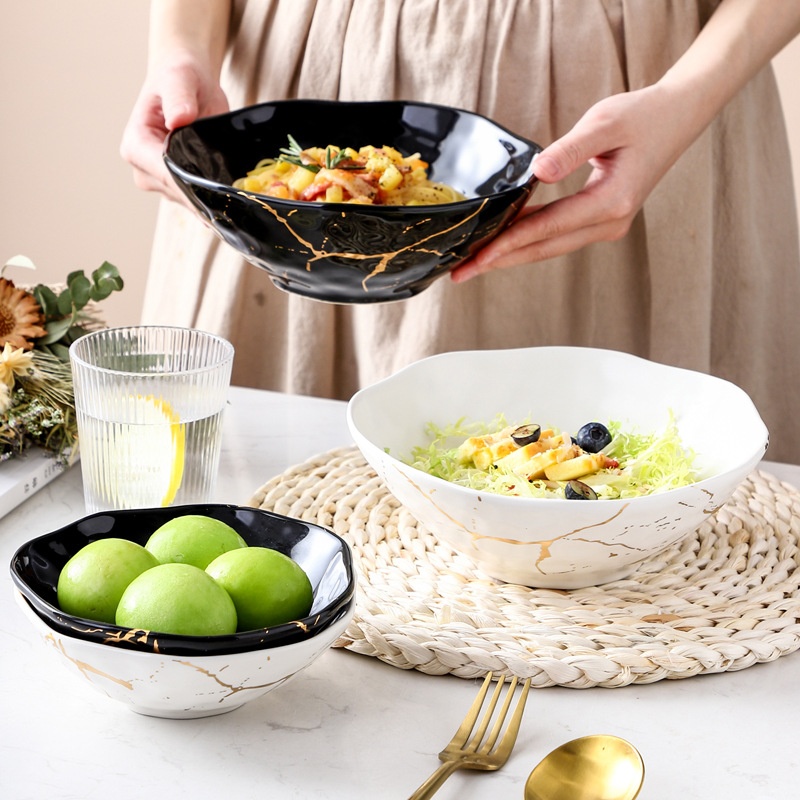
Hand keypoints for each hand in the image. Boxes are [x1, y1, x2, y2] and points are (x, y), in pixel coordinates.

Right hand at [120, 56, 228, 204]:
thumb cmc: (179, 77)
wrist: (185, 83)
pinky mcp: (179, 187)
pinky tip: (234, 195)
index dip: (194, 183)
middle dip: (208, 194)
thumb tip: (180, 117)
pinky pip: (199, 198)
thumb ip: (179, 97)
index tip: (222, 190)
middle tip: (240, 195)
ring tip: (239, 193)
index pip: (166, 174)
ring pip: (191, 200)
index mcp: (135, 146)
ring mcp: (161, 183)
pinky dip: (216, 196)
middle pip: (180, 193)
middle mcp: (144, 170)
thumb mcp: (180, 78)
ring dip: (214, 197)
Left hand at [450, 85, 691, 282]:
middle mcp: (609, 223)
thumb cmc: (642, 116)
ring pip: (548, 248)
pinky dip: (528, 241)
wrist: (676, 119)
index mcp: (610, 202)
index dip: (508, 244)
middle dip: (498, 262)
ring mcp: (607, 226)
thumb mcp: (604, 122)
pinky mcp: (601, 221)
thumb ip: (569, 149)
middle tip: (459, 273)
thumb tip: (537, 174)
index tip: (477, 258)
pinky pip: (557, 237)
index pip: (547, 229)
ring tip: (473, 263)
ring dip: (510, 255)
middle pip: (543, 249)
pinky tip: (502, 241)